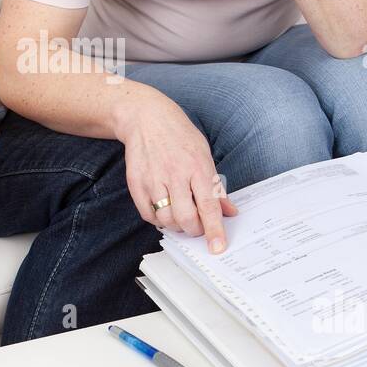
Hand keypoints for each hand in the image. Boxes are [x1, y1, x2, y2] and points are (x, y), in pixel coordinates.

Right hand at [116, 92, 237, 253]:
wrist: (147, 118)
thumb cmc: (180, 136)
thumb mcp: (204, 155)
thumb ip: (215, 187)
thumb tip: (229, 212)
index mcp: (197, 167)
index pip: (208, 206)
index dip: (214, 230)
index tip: (217, 247)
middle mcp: (175, 174)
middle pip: (185, 217)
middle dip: (194, 230)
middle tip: (197, 227)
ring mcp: (153, 179)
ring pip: (166, 219)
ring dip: (176, 226)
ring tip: (180, 218)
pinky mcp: (136, 183)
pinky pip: (148, 214)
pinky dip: (158, 220)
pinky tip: (164, 211)